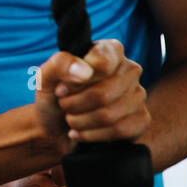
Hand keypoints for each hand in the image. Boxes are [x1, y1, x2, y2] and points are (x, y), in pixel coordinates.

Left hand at [34, 38, 148, 147]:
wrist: (56, 127)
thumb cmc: (54, 97)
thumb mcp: (45, 78)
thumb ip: (59, 65)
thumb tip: (84, 71)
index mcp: (109, 51)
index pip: (102, 63)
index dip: (76, 82)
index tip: (60, 89)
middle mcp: (130, 69)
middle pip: (103, 94)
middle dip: (74, 105)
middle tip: (64, 105)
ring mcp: (138, 95)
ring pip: (109, 115)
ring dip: (80, 122)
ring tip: (71, 118)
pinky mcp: (141, 119)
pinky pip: (120, 131)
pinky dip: (92, 135)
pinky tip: (82, 132)